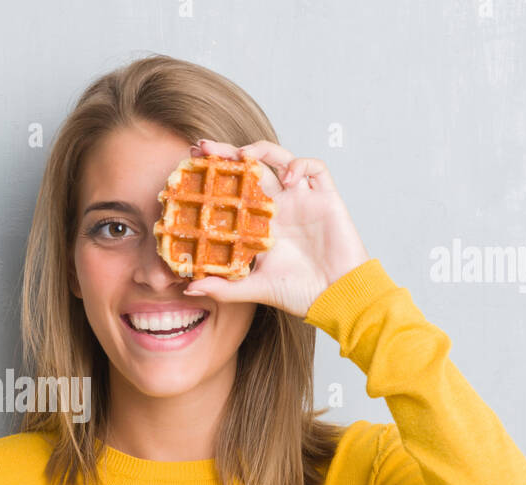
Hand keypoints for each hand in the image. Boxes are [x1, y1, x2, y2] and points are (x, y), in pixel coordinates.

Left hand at [178, 139, 370, 318]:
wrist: (336, 297)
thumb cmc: (298, 294)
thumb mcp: (254, 289)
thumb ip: (223, 288)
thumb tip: (189, 288)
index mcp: (260, 224)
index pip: (232, 192)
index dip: (213, 178)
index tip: (189, 170)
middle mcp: (278, 207)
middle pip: (250, 169)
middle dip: (226, 153)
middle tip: (203, 147)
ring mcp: (301, 200)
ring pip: (280, 159)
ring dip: (261, 150)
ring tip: (244, 154)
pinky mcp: (325, 198)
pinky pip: (315, 168)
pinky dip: (301, 165)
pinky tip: (288, 177)